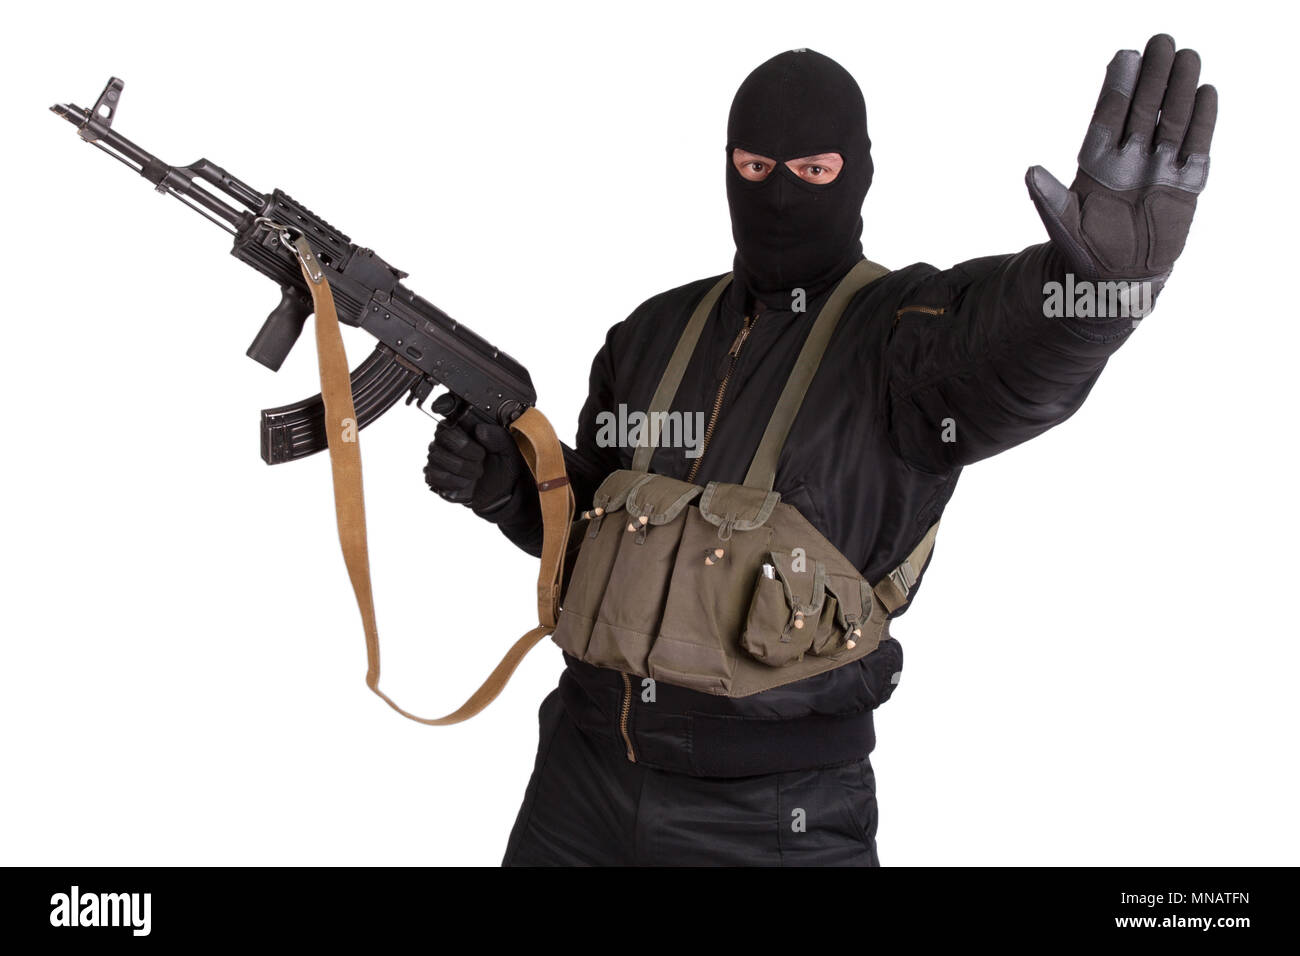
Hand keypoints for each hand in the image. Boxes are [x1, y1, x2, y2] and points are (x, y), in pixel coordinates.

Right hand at [423, 393, 525, 517]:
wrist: (501, 491)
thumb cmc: (501, 465)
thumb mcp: (508, 449)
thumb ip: (498, 436)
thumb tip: (481, 429)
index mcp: (463, 426)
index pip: (452, 419)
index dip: (466, 434)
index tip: (481, 448)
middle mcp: (446, 439)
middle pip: (443, 436)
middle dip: (465, 450)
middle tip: (481, 458)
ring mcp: (438, 457)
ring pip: (437, 457)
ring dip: (462, 468)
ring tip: (476, 473)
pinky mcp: (435, 475)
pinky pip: (435, 475)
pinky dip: (453, 481)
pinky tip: (465, 483)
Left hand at [1026, 34, 1216, 291]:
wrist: (1115, 281)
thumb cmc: (1083, 253)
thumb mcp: (1063, 226)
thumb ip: (1049, 198)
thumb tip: (1029, 172)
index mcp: (1098, 164)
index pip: (1109, 116)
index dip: (1118, 87)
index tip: (1125, 56)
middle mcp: (1129, 160)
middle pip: (1143, 110)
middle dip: (1153, 77)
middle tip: (1162, 40)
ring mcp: (1158, 170)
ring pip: (1172, 122)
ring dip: (1180, 90)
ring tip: (1188, 56)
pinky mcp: (1184, 186)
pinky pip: (1196, 148)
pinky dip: (1202, 123)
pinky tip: (1206, 93)